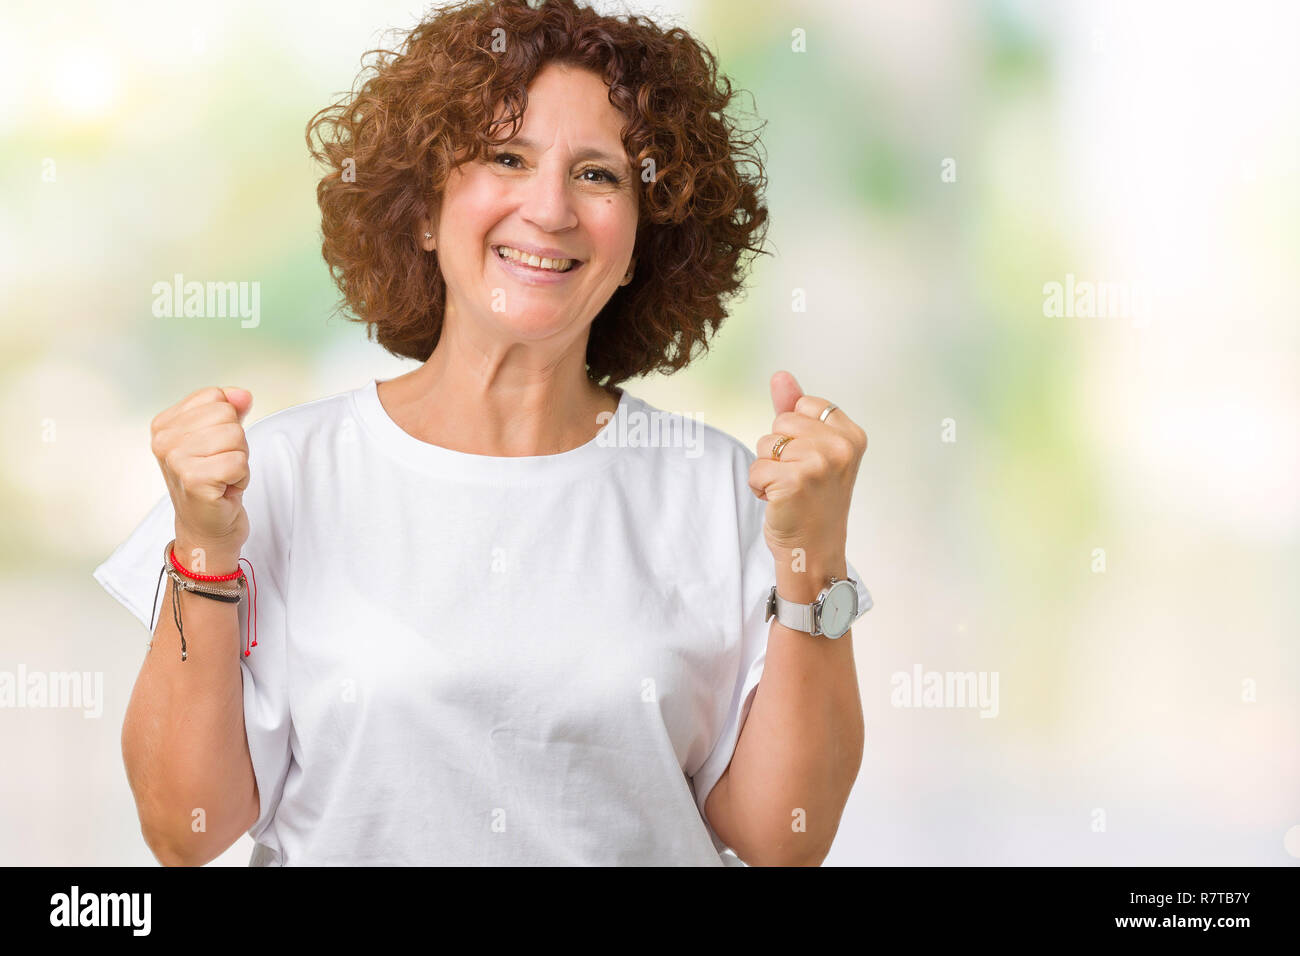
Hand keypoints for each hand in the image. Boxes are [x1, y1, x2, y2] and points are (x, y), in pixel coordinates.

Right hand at [151, 386, 253, 563]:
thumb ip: (230, 410)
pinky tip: (224, 490)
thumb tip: (242, 394)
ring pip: (236, 437)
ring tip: (222, 478)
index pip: (215, 397)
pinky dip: (241, 478)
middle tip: (220, 466)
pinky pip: (239, 463)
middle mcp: (163, 439)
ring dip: (239, 462)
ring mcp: (176, 459)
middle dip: (236, 443)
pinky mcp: (194, 479)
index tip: (214, 449)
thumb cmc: (213, 482)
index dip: (227, 424)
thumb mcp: (219, 439)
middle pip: (227, 415)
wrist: (207, 528)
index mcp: (164, 424)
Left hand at [749, 371, 866, 563]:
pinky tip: (779, 501)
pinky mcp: (795, 481)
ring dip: (768, 468)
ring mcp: (819, 463)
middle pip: (781, 422)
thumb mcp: (813, 450)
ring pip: (765, 444)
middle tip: (799, 480)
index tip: (811, 461)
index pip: (804, 406)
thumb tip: (780, 376)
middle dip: (779, 451)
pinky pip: (756, 468)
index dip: (796, 433)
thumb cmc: (813, 500)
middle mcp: (841, 447)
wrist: (813, 550)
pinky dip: (759, 486)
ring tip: (789, 490)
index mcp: (852, 435)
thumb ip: (796, 410)